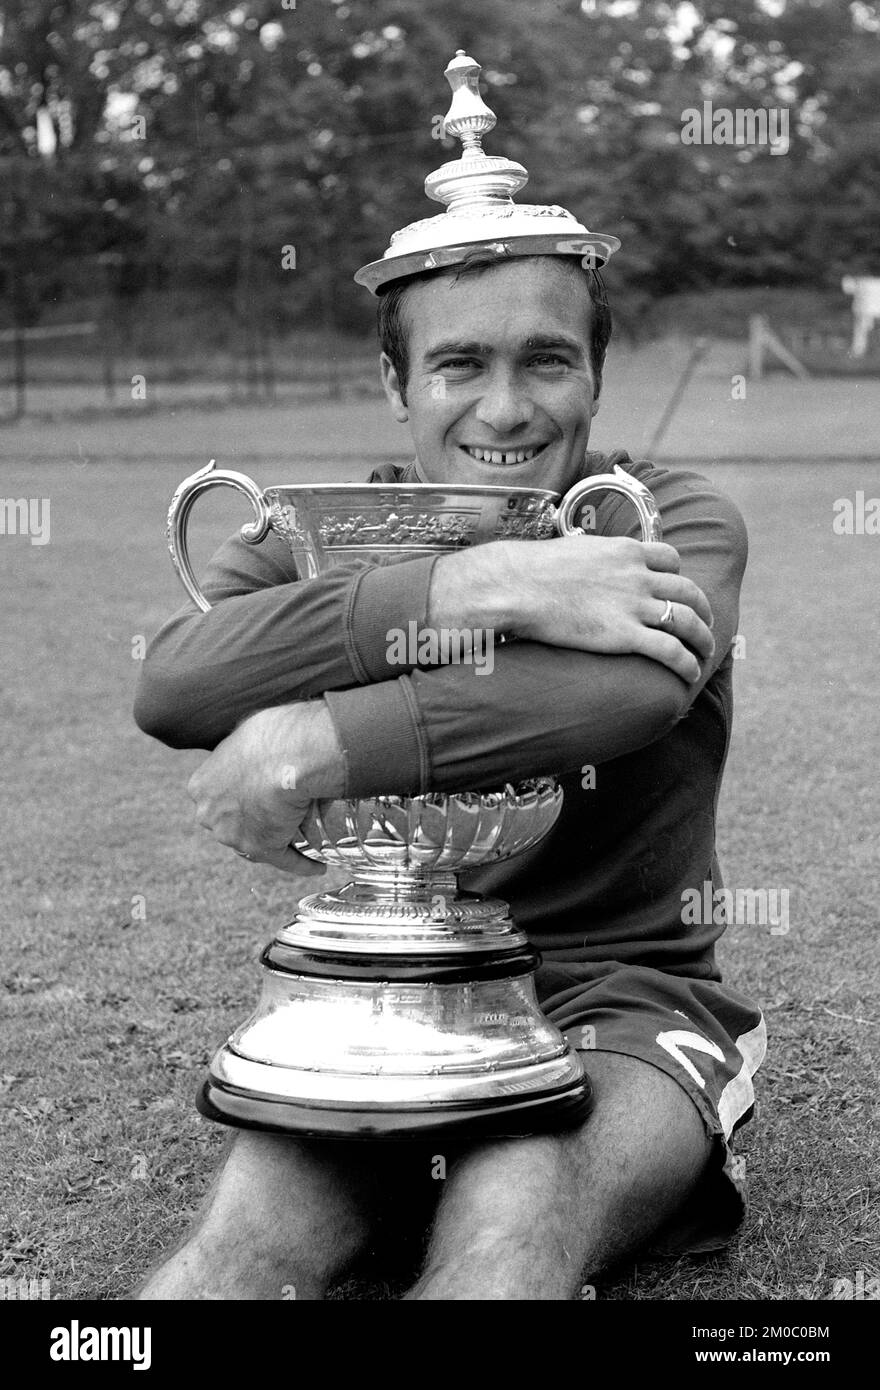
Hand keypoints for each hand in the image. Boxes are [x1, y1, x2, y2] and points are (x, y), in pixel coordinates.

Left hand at [187, 705, 336, 874]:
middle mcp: (210, 814)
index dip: (237, 794)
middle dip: (250, 819)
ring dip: (276, 840)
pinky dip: (301, 864)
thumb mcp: (248, 733)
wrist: (291, 755)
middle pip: (230, 821)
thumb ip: (244, 749)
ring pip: (256, 840)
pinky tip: (316, 866)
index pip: (218, 796)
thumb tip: (259, 745)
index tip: (255, 791)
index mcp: (201, 785)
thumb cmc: (272, 734)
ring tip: (300, 839)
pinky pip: (285, 860)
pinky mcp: (264, 848)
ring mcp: (234, 835)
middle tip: (279, 810)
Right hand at [431, 536, 713, 684]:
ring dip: (704, 639)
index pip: (670, 560)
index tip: (678, 591)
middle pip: (688, 591)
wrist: (518, 586)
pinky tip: (690, 674)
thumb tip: (583, 560)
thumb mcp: (573, 550)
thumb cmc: (534, 569)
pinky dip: (687, 663)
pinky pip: (671, 651)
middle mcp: (638, 576)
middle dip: (703, 609)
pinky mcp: (625, 635)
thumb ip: (592, 556)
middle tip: (706, 624)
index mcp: (625, 551)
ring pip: (688, 622)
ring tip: (706, 653)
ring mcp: (634, 605)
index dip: (679, 577)